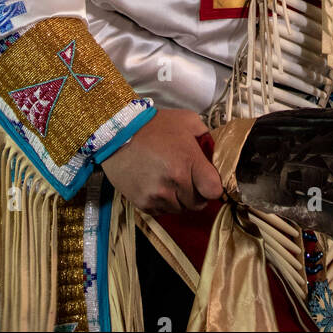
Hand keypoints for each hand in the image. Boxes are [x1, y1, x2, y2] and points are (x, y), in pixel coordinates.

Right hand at [101, 108, 223, 212]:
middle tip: (187, 180)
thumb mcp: (187, 120)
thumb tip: (213, 151)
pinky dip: (163, 203)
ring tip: (170, 182)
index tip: (207, 180)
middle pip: (197, 204)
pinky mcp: (143, 203)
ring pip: (179, 209)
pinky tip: (157, 186)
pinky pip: (162, 212)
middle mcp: (175, 182)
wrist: (118, 133)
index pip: (214, 190)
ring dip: (179, 199)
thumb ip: (205, 135)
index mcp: (189, 161)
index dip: (213, 187)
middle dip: (196, 193)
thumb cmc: (155, 125)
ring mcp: (158, 195)